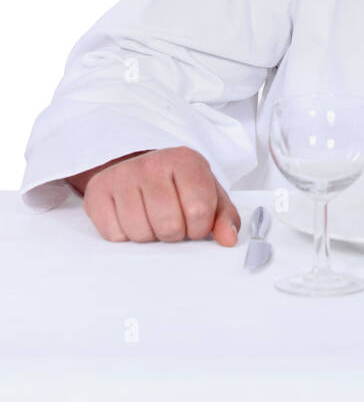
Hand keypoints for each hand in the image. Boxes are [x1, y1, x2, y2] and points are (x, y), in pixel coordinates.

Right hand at [78, 146, 240, 244]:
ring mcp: (122, 177)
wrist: (136, 165)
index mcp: (185, 161)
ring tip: (151, 217)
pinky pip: (115, 235)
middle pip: (169, 226)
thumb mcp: (207, 193)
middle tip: (171, 219)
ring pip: (141, 233)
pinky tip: (131, 217)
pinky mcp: (97, 193)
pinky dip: (125, 235)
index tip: (195, 221)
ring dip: (150, 235)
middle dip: (174, 233)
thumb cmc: (176, 184)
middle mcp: (152, 164)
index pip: (199, 210)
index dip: (200, 227)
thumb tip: (228, 239)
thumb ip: (223, 217)